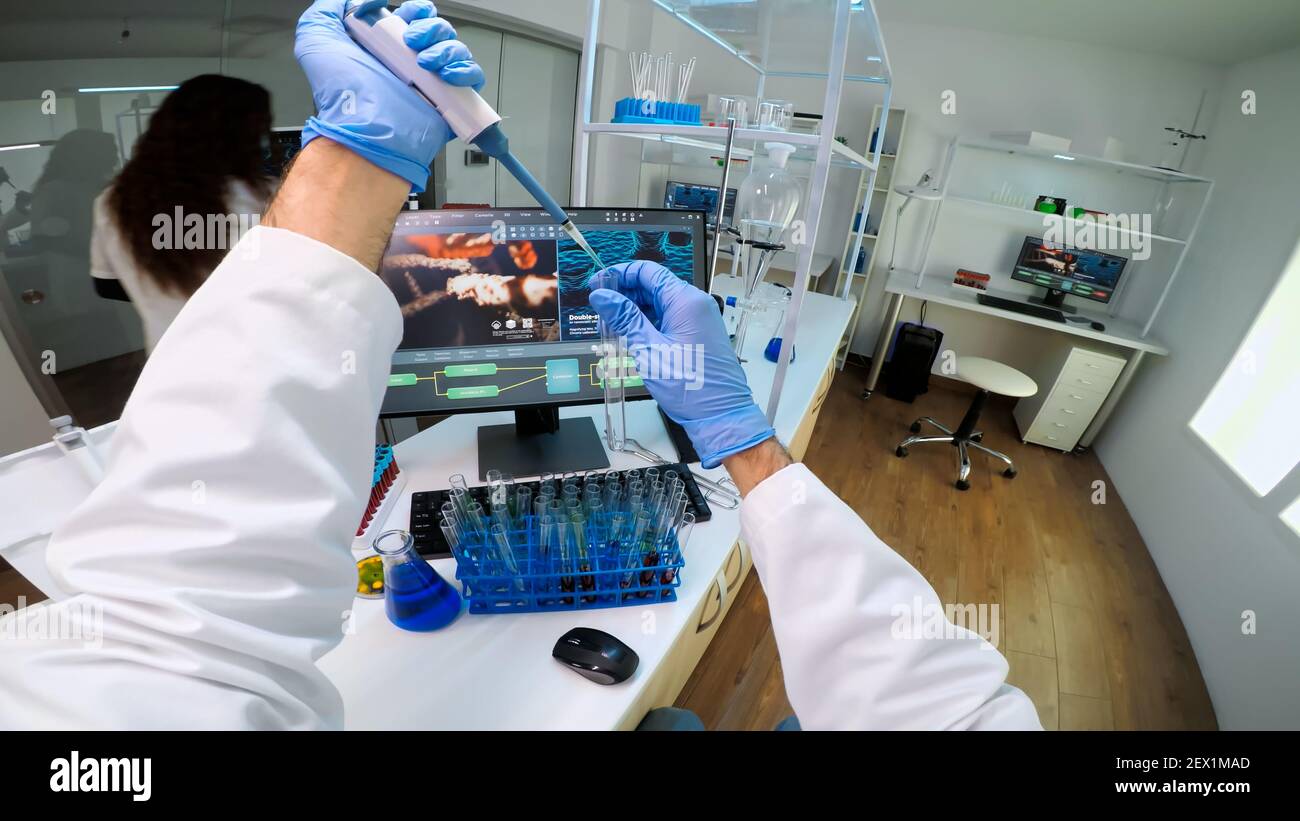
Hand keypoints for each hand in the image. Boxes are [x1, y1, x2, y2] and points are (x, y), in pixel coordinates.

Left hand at [295, 0, 484, 191]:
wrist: (365, 130)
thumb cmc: (343, 92)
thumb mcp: (317, 38)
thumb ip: (327, 10)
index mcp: (387, 48)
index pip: (416, 16)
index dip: (416, 11)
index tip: (404, 17)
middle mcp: (411, 65)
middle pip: (440, 29)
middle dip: (431, 28)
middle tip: (412, 43)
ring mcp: (432, 84)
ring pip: (458, 50)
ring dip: (446, 49)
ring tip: (427, 64)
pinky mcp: (451, 103)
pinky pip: (473, 78)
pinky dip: (466, 70)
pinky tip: (447, 75)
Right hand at [589, 261, 774, 468]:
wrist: (720, 415)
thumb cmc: (691, 387)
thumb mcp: (648, 349)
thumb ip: (624, 318)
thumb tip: (603, 296)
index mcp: (686, 300)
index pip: (647, 271)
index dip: (619, 274)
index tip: (598, 284)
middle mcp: (695, 304)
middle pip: (653, 285)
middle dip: (624, 293)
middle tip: (600, 307)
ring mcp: (698, 318)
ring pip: (659, 302)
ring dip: (634, 310)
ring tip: (611, 324)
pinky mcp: (697, 333)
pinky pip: (669, 317)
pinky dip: (648, 322)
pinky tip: (630, 334)